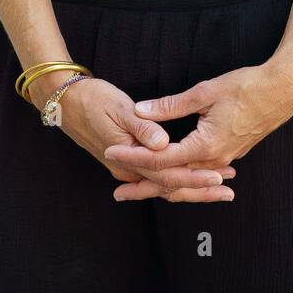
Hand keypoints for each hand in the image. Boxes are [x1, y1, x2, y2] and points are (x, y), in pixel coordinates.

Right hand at [31, 73, 236, 202]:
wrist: (64, 100)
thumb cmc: (92, 100)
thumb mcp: (118, 109)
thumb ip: (142, 128)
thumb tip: (163, 142)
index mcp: (128, 158)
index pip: (168, 174)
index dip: (195, 177)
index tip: (218, 178)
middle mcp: (129, 169)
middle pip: (170, 186)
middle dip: (200, 190)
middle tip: (228, 192)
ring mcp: (128, 168)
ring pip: (165, 185)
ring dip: (192, 187)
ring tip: (219, 189)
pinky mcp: (130, 160)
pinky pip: (158, 177)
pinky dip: (178, 179)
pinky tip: (193, 178)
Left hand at [103, 59, 292, 198]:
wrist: (285, 90)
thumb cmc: (247, 86)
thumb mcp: (205, 92)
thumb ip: (171, 105)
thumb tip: (140, 110)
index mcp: (205, 145)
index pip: (162, 158)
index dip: (134, 156)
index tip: (111, 152)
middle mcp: (214, 159)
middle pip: (173, 180)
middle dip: (144, 187)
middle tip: (118, 194)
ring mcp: (225, 158)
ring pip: (188, 180)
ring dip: (163, 184)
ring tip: (140, 189)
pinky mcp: (232, 152)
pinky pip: (201, 174)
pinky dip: (183, 178)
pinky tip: (174, 177)